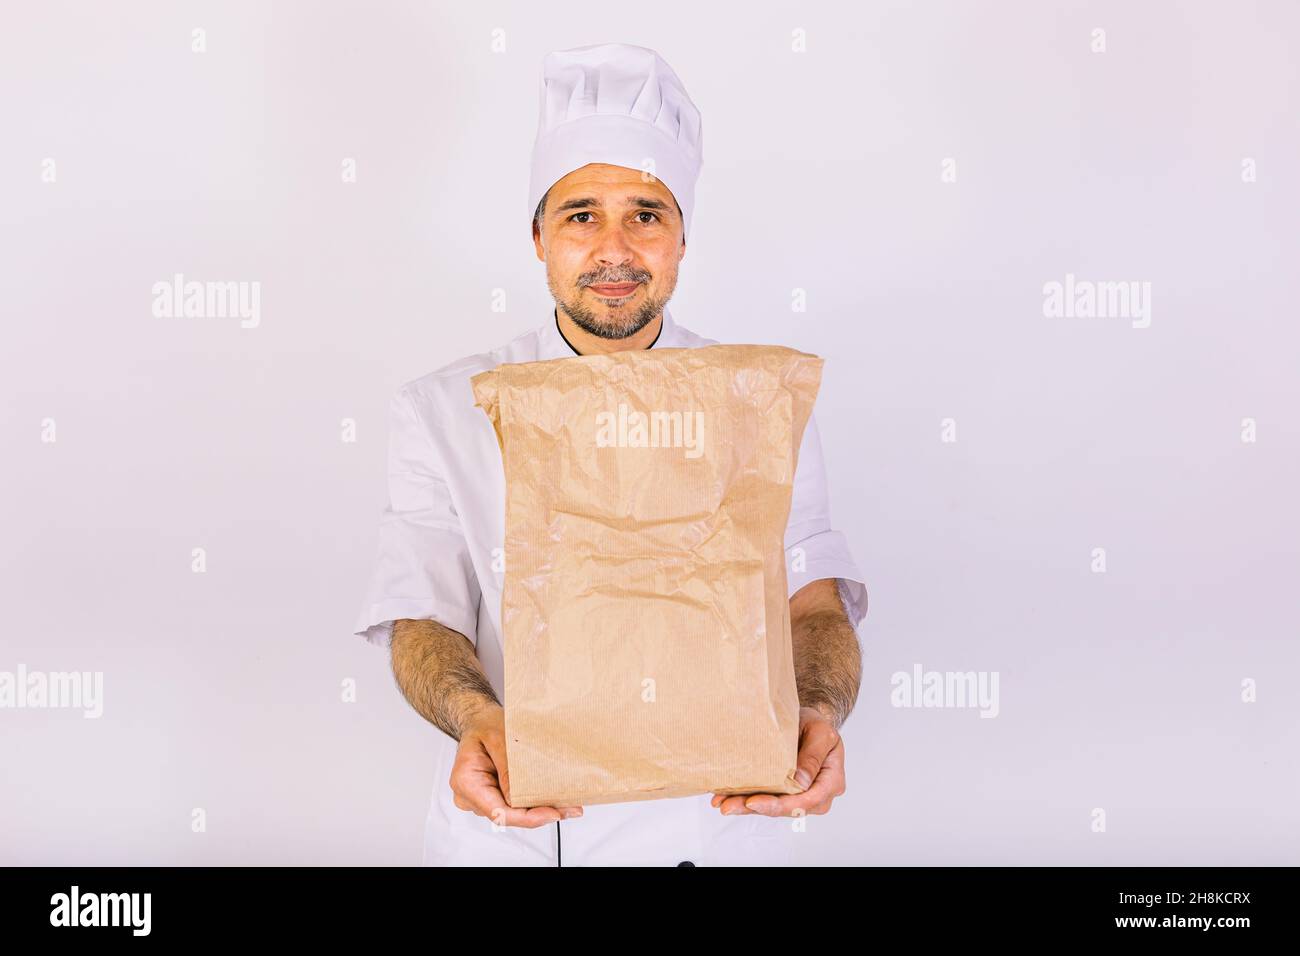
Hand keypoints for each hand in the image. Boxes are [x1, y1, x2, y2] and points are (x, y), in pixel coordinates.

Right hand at [449, 703, 583, 827]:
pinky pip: (513, 806)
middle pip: (508, 816)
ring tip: (567, 804)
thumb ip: (507, 769)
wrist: (479, 720)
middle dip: (539, 814)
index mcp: (466, 781)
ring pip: (512, 814)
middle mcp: (469, 796)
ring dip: (538, 810)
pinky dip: (532, 803)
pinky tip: (552, 800)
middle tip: (571, 809)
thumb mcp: (499, 738)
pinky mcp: (492, 797)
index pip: (499, 812)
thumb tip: (520, 797)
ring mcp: (480, 799)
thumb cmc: (485, 725)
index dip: (528, 818)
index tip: (554, 813)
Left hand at [710, 706, 844, 816]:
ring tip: (722, 803)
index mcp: (831, 782)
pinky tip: (726, 798)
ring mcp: (800, 796)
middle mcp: (817, 795)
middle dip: (756, 809)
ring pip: (773, 807)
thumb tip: (800, 781)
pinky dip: (745, 799)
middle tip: (729, 806)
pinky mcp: (784, 792)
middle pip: (786, 808)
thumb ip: (813, 756)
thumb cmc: (816, 724)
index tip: (754, 801)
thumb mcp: (820, 732)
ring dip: (746, 807)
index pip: (806, 800)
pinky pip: (766, 799)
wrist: (808, 721)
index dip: (780, 804)